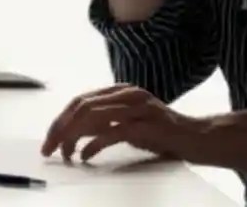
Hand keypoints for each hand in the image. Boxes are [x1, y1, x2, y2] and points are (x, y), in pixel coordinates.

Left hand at [40, 84, 208, 163]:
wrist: (197, 137)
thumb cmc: (161, 133)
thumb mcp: (126, 124)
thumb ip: (102, 124)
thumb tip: (72, 133)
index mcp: (120, 91)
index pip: (80, 100)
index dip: (60, 120)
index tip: (49, 140)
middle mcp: (127, 94)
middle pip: (82, 106)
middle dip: (60, 128)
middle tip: (49, 149)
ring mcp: (138, 107)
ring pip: (93, 115)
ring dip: (73, 137)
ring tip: (66, 154)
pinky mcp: (147, 124)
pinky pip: (112, 131)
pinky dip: (93, 144)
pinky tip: (85, 156)